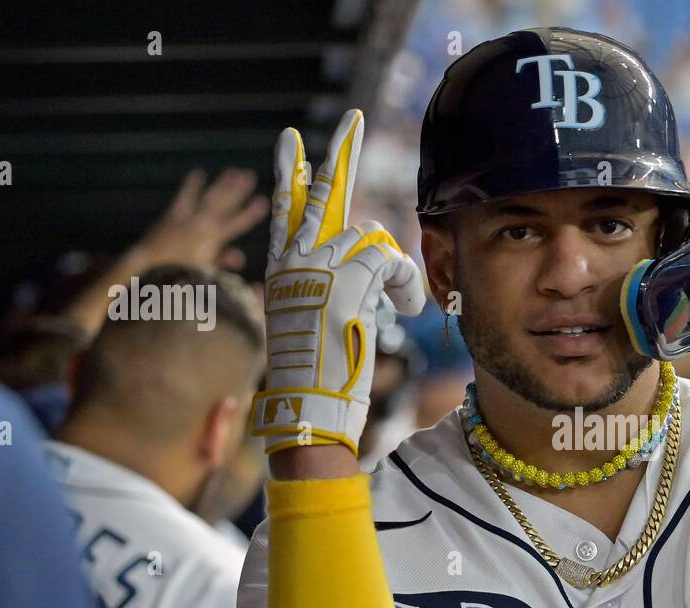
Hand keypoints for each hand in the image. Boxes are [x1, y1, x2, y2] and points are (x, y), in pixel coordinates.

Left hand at [136, 168, 268, 269]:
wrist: (148, 266)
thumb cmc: (179, 274)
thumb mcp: (206, 272)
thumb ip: (223, 262)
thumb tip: (239, 256)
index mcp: (212, 240)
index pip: (236, 224)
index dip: (250, 213)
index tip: (263, 201)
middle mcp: (201, 224)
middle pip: (223, 204)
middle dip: (237, 190)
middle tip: (250, 175)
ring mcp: (187, 216)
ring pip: (208, 198)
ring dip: (221, 184)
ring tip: (233, 171)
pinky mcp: (173, 214)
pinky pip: (184, 197)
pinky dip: (191, 186)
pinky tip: (199, 173)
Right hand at [250, 109, 424, 455]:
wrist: (310, 408)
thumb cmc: (319, 379)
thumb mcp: (320, 325)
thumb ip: (334, 289)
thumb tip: (363, 270)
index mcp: (283, 270)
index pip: (286, 210)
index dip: (290, 174)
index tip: (291, 141)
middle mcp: (294, 261)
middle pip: (325, 195)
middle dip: (341, 154)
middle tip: (352, 118)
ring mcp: (316, 268)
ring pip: (371, 235)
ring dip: (394, 268)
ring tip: (398, 304)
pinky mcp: (344, 283)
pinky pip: (391, 262)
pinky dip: (406, 285)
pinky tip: (404, 312)